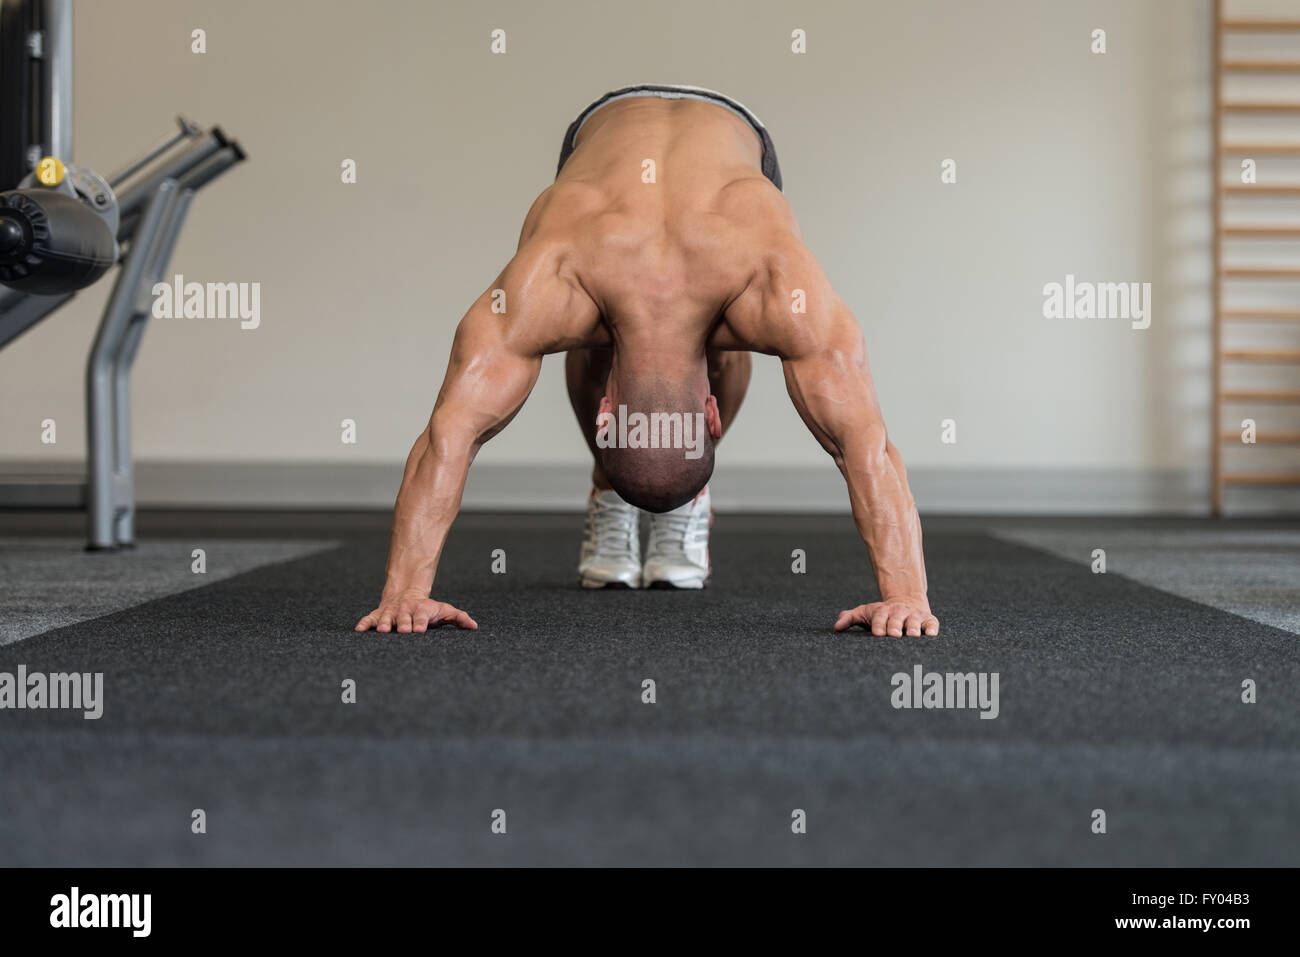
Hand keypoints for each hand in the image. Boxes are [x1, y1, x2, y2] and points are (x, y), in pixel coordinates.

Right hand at [355, 594, 477, 632]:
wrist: (406, 594)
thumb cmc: (428, 608)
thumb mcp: (445, 611)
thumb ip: (459, 618)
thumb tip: (475, 626)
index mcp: (420, 610)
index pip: (421, 616)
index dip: (420, 622)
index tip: (419, 630)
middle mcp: (404, 610)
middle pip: (403, 617)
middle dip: (402, 623)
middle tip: (402, 631)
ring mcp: (390, 613)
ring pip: (385, 617)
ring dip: (383, 624)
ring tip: (381, 631)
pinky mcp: (377, 615)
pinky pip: (369, 619)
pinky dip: (364, 623)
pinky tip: (359, 630)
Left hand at [834, 599, 937, 636]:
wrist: (906, 602)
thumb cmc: (881, 614)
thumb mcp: (865, 613)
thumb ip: (850, 618)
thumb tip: (836, 627)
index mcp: (883, 612)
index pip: (879, 618)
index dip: (879, 625)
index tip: (877, 633)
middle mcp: (899, 613)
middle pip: (897, 620)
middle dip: (895, 626)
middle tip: (894, 635)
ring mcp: (914, 616)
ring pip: (915, 621)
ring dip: (914, 628)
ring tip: (912, 635)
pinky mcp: (928, 620)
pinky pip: (932, 624)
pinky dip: (932, 628)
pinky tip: (931, 634)